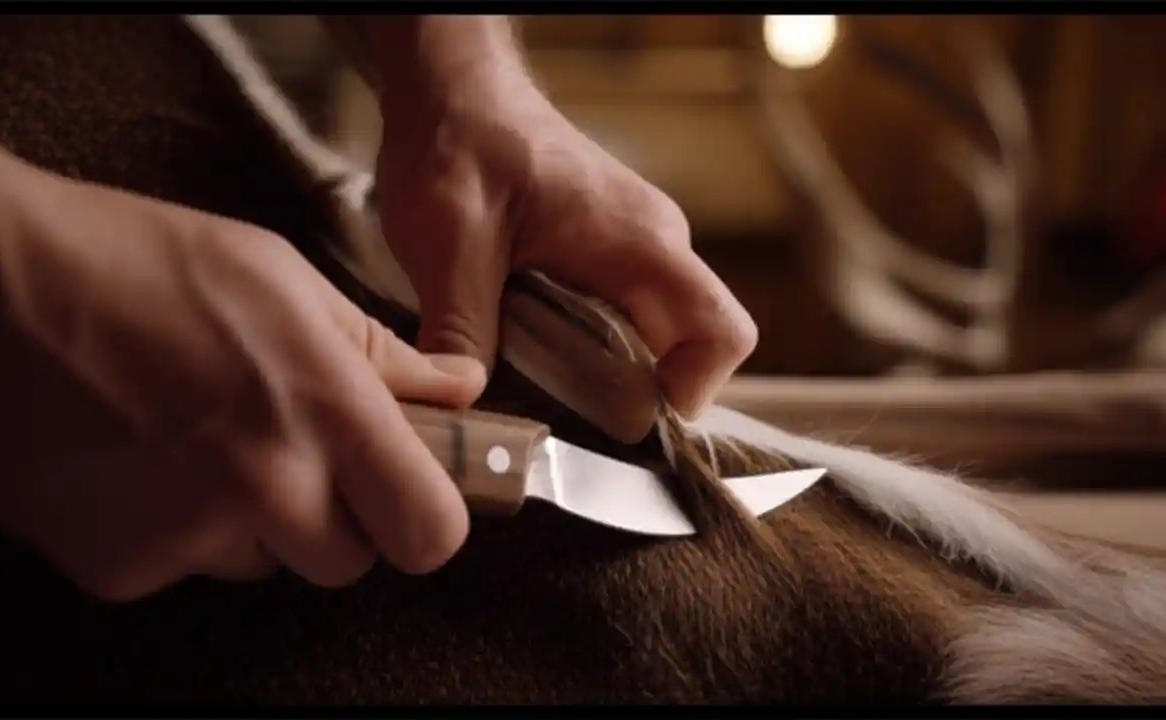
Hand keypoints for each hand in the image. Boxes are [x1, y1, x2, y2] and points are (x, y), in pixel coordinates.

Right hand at [0, 113, 484, 600]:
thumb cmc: (134, 262)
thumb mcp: (281, 279)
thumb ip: (382, 352)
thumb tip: (460, 389)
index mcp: (325, 410)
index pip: (430, 531)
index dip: (427, 519)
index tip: (410, 497)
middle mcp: (266, 486)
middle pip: (349, 561)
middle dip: (333, 517)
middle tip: (289, 452)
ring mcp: (188, 535)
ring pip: (265, 564)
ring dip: (252, 522)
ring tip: (199, 440)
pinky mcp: (119, 568)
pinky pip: (183, 568)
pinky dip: (172, 530)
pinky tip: (140, 459)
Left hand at [368, 33, 757, 418]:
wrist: (452, 90)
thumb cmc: (459, 143)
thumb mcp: (445, 241)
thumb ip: (460, 327)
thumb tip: (463, 405)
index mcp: (639, 242)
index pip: (720, 332)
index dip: (691, 392)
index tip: (622, 423)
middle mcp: (654, 247)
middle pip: (690, 349)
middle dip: (636, 399)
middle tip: (563, 424)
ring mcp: (636, 252)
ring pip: (656, 339)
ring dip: (607, 378)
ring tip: (537, 391)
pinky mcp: (608, 257)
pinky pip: (625, 321)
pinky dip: (589, 353)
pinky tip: (528, 357)